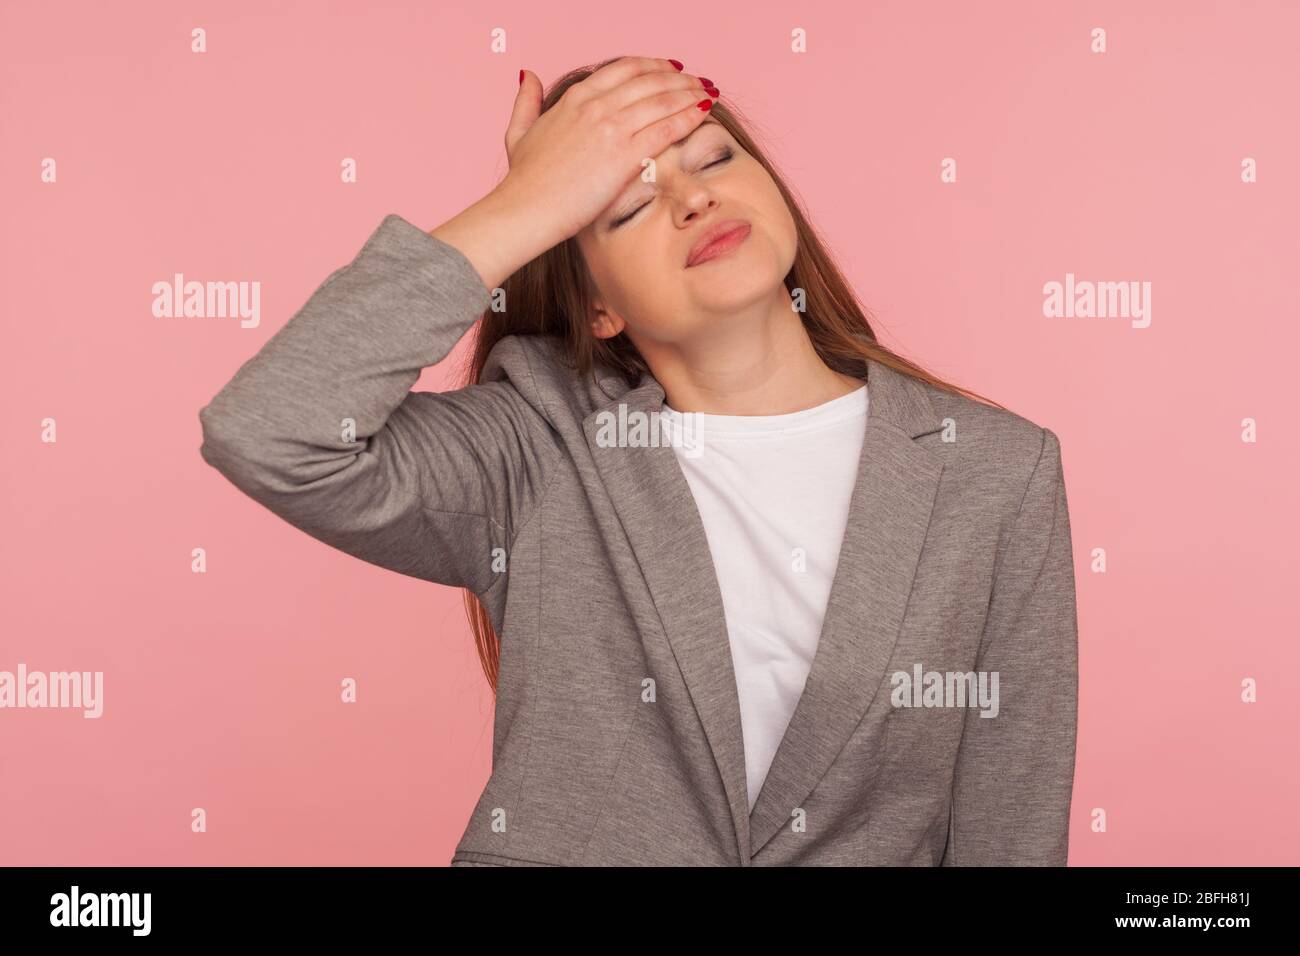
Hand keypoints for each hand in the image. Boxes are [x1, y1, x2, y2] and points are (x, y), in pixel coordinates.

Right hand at [500, 56, 717, 245]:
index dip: (654, 65)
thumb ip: (526, 101)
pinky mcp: (625, 155)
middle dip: (680, 78)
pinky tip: (705, 112)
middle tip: (698, 82)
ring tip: (708, 94)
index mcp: (576, 97)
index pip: (625, 68)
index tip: (671, 70)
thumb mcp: (518, 131)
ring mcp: (612, 128)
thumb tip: (528, 74)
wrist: (526, 209)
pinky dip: (689, 116)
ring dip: (691, 93)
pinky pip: (667, 128)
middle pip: (650, 79)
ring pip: (663, 99)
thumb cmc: (524, 180)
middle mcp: (597, 105)